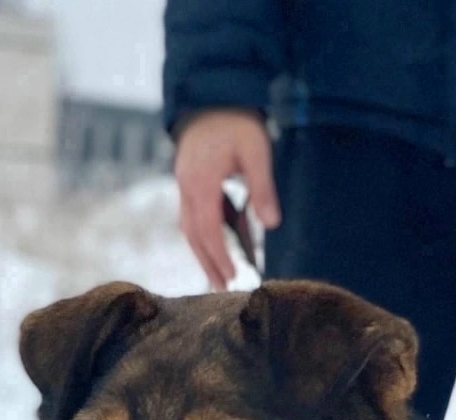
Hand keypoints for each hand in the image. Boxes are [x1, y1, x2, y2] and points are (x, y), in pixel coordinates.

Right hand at [174, 110, 280, 289]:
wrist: (212, 95)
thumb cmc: (237, 122)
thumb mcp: (256, 151)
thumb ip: (263, 188)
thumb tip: (271, 224)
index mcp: (201, 181)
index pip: (208, 229)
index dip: (219, 257)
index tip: (232, 278)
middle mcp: (186, 187)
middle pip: (193, 236)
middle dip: (208, 264)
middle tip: (223, 289)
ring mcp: (184, 185)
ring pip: (189, 228)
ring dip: (203, 254)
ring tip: (219, 277)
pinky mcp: (187, 182)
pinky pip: (192, 217)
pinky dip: (203, 237)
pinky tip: (217, 249)